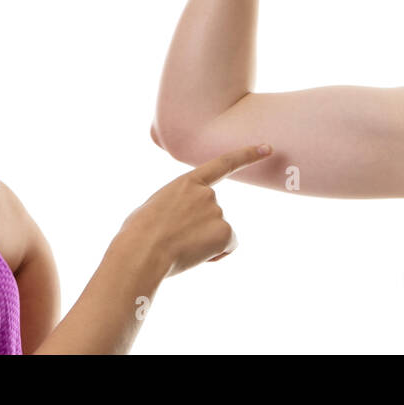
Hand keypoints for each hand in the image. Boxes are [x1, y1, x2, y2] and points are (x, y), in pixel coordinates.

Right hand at [121, 144, 271, 276]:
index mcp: (186, 183)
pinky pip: (228, 246)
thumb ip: (176, 207)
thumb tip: (179, 225)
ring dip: (204, 244)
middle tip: (175, 240)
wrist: (141, 253)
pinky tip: (195, 256)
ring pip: (219, 233)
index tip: (267, 148)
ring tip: (179, 248)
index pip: (223, 164)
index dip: (246, 155)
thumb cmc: (136, 235)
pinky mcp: (225, 232)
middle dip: (200, 230)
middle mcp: (207, 193)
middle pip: (213, 215)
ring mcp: (217, 211)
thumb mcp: (154, 208)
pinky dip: (215, 255)